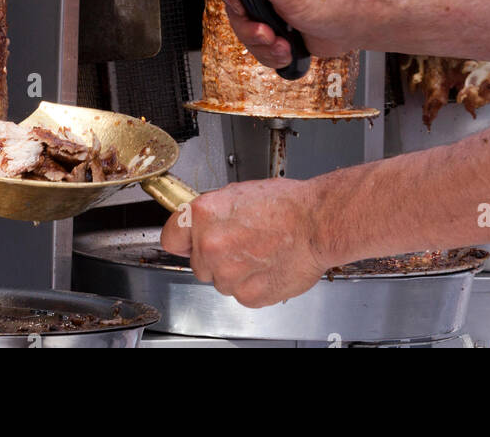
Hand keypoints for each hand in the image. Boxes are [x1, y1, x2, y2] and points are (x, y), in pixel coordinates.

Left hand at [160, 178, 329, 307]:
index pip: (171, 237)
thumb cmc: (287, 204)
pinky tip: (269, 265)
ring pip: (220, 280)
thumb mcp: (239, 193)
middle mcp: (210, 245)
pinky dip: (253, 284)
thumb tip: (201, 224)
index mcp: (204, 215)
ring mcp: (228, 274)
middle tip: (242, 242)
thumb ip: (212, 213)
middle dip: (216, 256)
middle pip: (198, 262)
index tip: (191, 242)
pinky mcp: (247, 295)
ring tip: (261, 251)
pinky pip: (241, 293)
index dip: (184, 239)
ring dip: (235, 271)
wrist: (317, 222)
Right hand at [220, 0, 361, 68]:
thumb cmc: (331, 3)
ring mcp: (270, 6)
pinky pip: (259, 44)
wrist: (351, 27)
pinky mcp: (275, 25)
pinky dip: (271, 53)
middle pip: (237, 10)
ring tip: (283, 47)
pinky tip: (287, 51)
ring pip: (247, 30)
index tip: (245, 12)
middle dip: (251, 31)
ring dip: (263, 46)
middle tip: (268, 35)